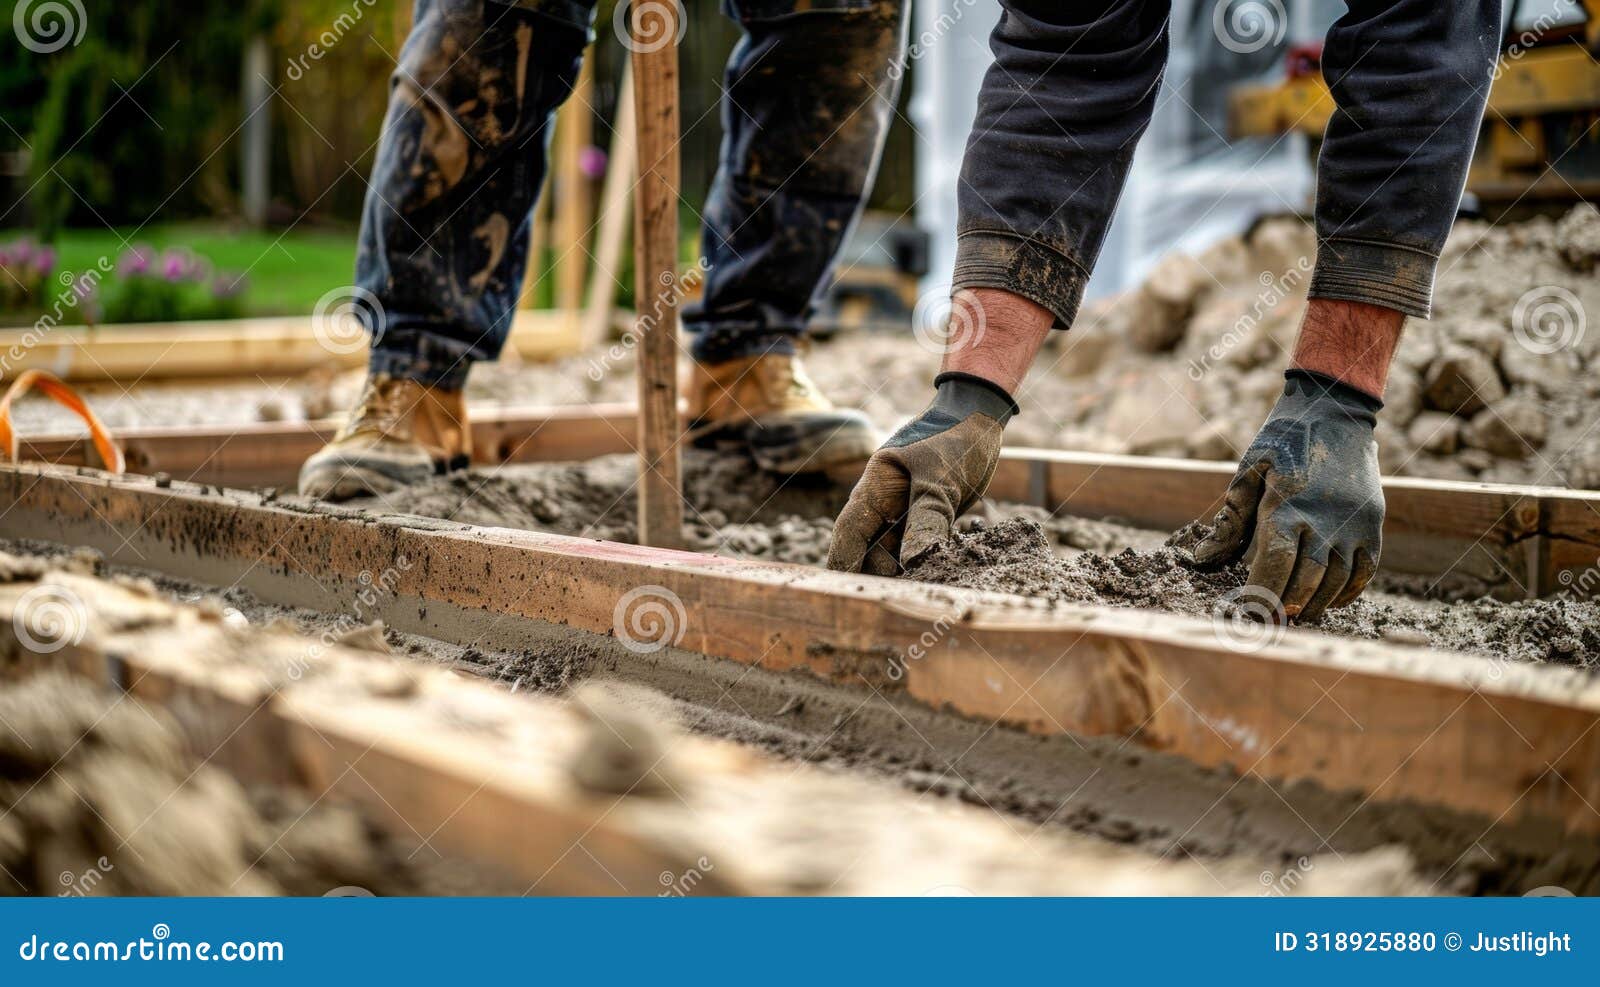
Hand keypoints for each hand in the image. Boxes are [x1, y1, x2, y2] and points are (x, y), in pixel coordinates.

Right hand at [827, 373, 1015, 574]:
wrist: (979, 417)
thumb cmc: (955, 437)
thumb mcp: (941, 477)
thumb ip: (927, 517)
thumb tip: (913, 562)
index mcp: (876, 487)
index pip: (850, 531)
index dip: (843, 562)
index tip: (844, 593)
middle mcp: (885, 504)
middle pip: (871, 550)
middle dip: (883, 576)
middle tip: (905, 600)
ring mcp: (906, 513)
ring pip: (897, 553)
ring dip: (910, 572)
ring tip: (929, 589)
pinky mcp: (928, 519)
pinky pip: (922, 548)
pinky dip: (930, 562)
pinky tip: (947, 574)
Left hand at [1192, 370, 1383, 620]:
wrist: (1335, 407)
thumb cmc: (1282, 439)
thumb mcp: (1249, 470)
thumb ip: (1231, 519)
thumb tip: (1203, 561)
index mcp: (1288, 503)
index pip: (1274, 563)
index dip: (1261, 594)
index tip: (1247, 613)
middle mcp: (1325, 517)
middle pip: (1307, 578)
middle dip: (1285, 606)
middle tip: (1268, 623)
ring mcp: (1354, 521)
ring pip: (1337, 580)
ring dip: (1315, 604)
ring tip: (1294, 616)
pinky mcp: (1374, 521)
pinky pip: (1365, 569)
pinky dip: (1348, 592)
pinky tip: (1328, 602)